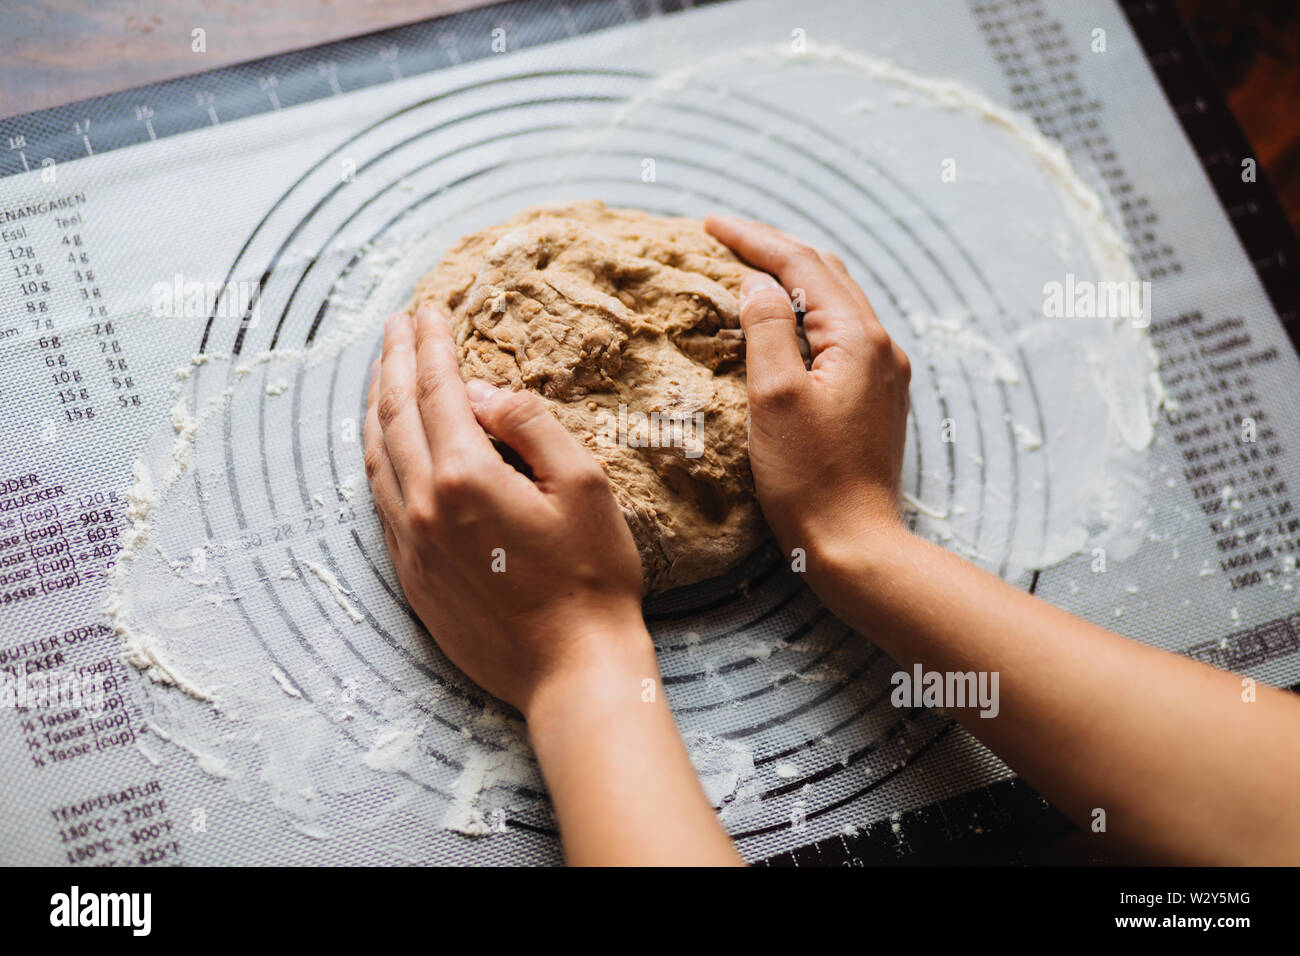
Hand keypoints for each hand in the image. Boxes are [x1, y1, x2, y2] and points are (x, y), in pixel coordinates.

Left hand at [364, 305, 646, 714]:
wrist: (573, 671)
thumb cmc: (593, 579)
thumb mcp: (583, 485)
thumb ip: (528, 425)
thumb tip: (478, 391)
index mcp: (465, 478)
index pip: (437, 390)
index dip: (432, 344)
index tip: (428, 309)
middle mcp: (423, 507)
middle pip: (395, 415)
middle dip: (394, 362)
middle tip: (398, 325)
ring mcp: (411, 545)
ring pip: (377, 456)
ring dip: (377, 405)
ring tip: (383, 370)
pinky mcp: (412, 576)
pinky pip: (381, 498)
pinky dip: (378, 455)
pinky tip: (386, 443)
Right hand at [703, 216, 911, 571]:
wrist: (854, 544)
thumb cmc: (808, 478)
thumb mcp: (774, 396)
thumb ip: (767, 328)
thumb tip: (756, 282)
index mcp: (858, 337)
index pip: (801, 265)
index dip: (754, 240)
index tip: (708, 224)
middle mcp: (880, 347)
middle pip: (825, 275)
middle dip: (774, 251)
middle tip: (724, 239)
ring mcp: (882, 374)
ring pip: (834, 304)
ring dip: (792, 282)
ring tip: (748, 271)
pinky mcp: (874, 400)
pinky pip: (839, 337)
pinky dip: (806, 317)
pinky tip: (782, 325)